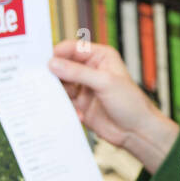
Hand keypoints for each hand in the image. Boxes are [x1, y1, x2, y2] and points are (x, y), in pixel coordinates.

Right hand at [47, 37, 178, 172]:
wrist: (137, 132)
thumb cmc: (130, 103)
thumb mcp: (104, 83)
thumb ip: (78, 72)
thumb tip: (53, 64)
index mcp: (100, 57)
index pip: (73, 49)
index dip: (58, 53)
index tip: (44, 62)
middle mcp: (90, 70)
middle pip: (63, 66)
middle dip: (54, 74)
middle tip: (41, 81)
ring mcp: (84, 87)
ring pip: (61, 84)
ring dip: (58, 92)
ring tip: (58, 100)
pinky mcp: (80, 105)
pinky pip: (64, 101)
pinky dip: (65, 106)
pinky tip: (78, 114)